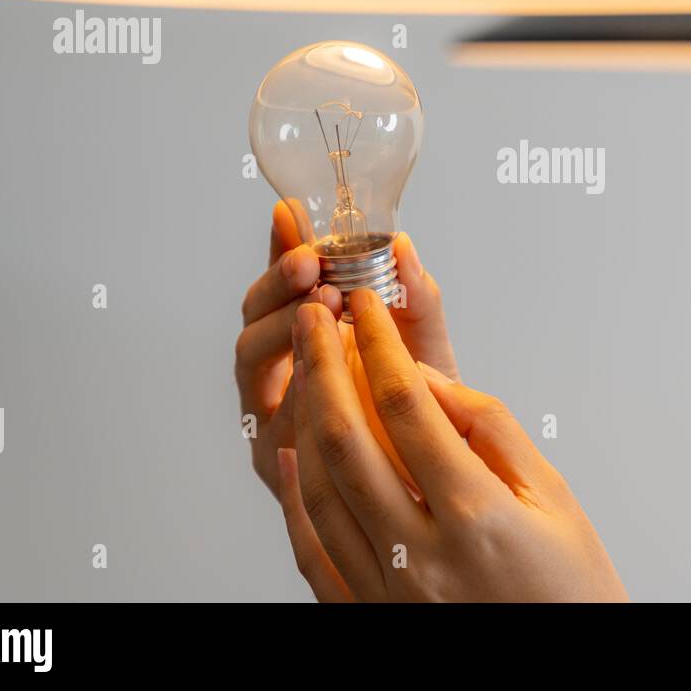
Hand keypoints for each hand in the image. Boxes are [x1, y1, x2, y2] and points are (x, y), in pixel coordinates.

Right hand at [236, 200, 458, 498]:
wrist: (439, 475)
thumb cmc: (423, 403)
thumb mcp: (422, 340)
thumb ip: (413, 294)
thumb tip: (402, 245)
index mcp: (302, 335)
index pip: (280, 282)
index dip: (280, 246)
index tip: (291, 214)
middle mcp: (277, 374)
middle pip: (254, 318)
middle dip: (278, 287)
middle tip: (310, 265)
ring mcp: (270, 417)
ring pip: (251, 365)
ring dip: (280, 330)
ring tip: (318, 307)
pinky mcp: (277, 465)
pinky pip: (269, 424)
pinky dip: (290, 393)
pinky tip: (311, 372)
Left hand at [276, 292, 627, 602]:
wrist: (566, 673)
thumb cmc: (571, 590)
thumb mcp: (553, 498)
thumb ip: (489, 431)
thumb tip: (424, 379)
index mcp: (475, 516)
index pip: (406, 407)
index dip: (379, 344)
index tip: (367, 303)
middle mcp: (420, 556)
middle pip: (347, 440)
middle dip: (323, 365)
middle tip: (316, 314)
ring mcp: (386, 592)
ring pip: (318, 491)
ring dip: (304, 420)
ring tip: (306, 370)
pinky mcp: (366, 618)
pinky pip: (312, 552)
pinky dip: (293, 497)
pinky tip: (290, 453)